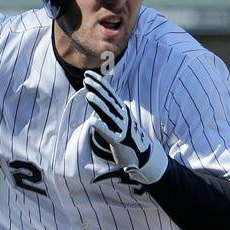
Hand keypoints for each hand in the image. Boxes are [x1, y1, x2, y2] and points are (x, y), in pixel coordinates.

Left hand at [84, 69, 167, 184]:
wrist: (143, 155)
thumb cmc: (127, 136)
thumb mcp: (119, 119)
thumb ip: (110, 109)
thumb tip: (98, 97)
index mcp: (122, 110)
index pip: (109, 93)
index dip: (99, 83)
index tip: (88, 74)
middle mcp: (123, 116)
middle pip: (108, 100)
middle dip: (97, 89)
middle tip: (85, 79)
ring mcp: (122, 128)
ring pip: (109, 114)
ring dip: (99, 104)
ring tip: (88, 95)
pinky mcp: (119, 141)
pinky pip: (108, 133)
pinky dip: (101, 127)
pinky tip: (91, 121)